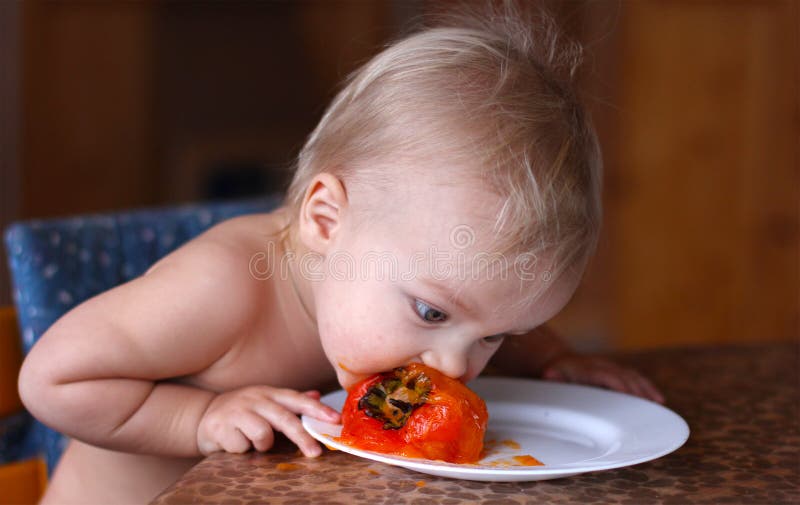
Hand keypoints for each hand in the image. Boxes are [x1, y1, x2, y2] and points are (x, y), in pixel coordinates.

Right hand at [197, 386, 340, 456]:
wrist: (204, 415)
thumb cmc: (244, 412)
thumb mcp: (267, 402)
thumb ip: (291, 402)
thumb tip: (317, 395)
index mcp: (270, 393)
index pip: (297, 399)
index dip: (317, 409)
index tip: (335, 420)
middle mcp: (255, 398)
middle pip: (284, 418)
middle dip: (302, 437)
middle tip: (315, 453)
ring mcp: (237, 411)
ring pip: (262, 433)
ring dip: (262, 444)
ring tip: (253, 442)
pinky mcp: (220, 426)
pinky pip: (241, 446)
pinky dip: (241, 449)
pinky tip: (235, 442)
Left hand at [541, 352, 664, 403]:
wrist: (560, 359)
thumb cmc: (557, 372)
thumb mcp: (552, 373)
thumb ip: (552, 376)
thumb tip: (548, 375)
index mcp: (588, 368)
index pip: (607, 375)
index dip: (620, 384)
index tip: (631, 396)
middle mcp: (602, 365)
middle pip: (625, 376)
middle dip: (639, 391)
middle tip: (652, 407)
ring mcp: (611, 367)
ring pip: (633, 376)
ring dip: (647, 389)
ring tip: (659, 404)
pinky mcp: (616, 370)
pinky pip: (635, 377)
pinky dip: (647, 387)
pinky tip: (657, 399)